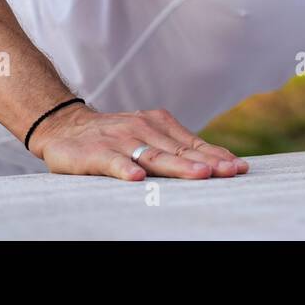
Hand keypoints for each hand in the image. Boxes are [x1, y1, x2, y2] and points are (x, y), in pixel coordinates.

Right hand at [29, 103, 249, 180]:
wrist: (65, 127)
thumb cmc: (113, 137)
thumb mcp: (146, 136)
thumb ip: (174, 148)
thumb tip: (214, 164)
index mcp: (159, 125)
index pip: (194, 143)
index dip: (216, 155)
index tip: (239, 167)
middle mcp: (144, 129)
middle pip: (180, 150)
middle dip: (208, 162)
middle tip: (231, 171)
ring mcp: (121, 140)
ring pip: (154, 156)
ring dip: (178, 165)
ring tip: (200, 174)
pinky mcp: (96, 153)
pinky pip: (114, 162)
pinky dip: (125, 169)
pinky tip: (138, 179)